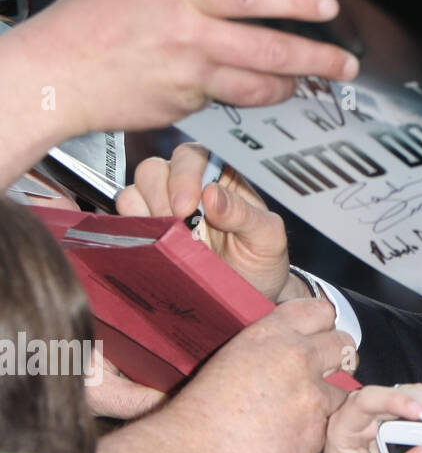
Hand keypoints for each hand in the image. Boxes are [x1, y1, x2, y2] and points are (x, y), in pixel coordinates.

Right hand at [0, 0, 357, 185]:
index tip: (328, 8)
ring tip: (304, 81)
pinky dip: (239, 94)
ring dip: (289, 85)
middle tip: (345, 63)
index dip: (298, 2)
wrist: (51, 76)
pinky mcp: (183, 106)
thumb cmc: (88, 23)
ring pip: (258, 85)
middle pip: (270, 49)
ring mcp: (188, 75)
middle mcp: (189, 35)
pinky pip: (225, 100)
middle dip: (318, 58)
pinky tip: (241, 88)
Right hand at [96, 296, 355, 452]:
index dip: (322, 326)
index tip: (318, 337)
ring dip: (329, 398)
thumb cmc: (201, 408)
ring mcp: (312, 393)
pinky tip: (295, 434)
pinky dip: (319, 428)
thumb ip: (267, 345)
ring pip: (343, 388)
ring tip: (303, 410)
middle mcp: (298, 356)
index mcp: (272, 333)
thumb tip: (285, 344)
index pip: (321, 311)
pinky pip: (332, 423)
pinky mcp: (318, 427)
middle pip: (343, 344)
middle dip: (336, 358)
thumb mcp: (232, 355)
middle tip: (322, 373)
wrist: (195, 450)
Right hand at [117, 143, 298, 301]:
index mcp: (222, 178)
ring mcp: (163, 208)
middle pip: (156, 168)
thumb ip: (244, 214)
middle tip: (178, 224)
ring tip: (170, 238)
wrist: (247, 297)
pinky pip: (124, 220)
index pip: (195, 155)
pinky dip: (132, 229)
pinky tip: (155, 245)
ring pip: (134, 190)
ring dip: (145, 213)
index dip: (185, 174)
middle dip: (161, 195)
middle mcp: (189, 187)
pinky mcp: (146, 232)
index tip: (188, 206)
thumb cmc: (261, 260)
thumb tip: (213, 194)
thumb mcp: (267, 238)